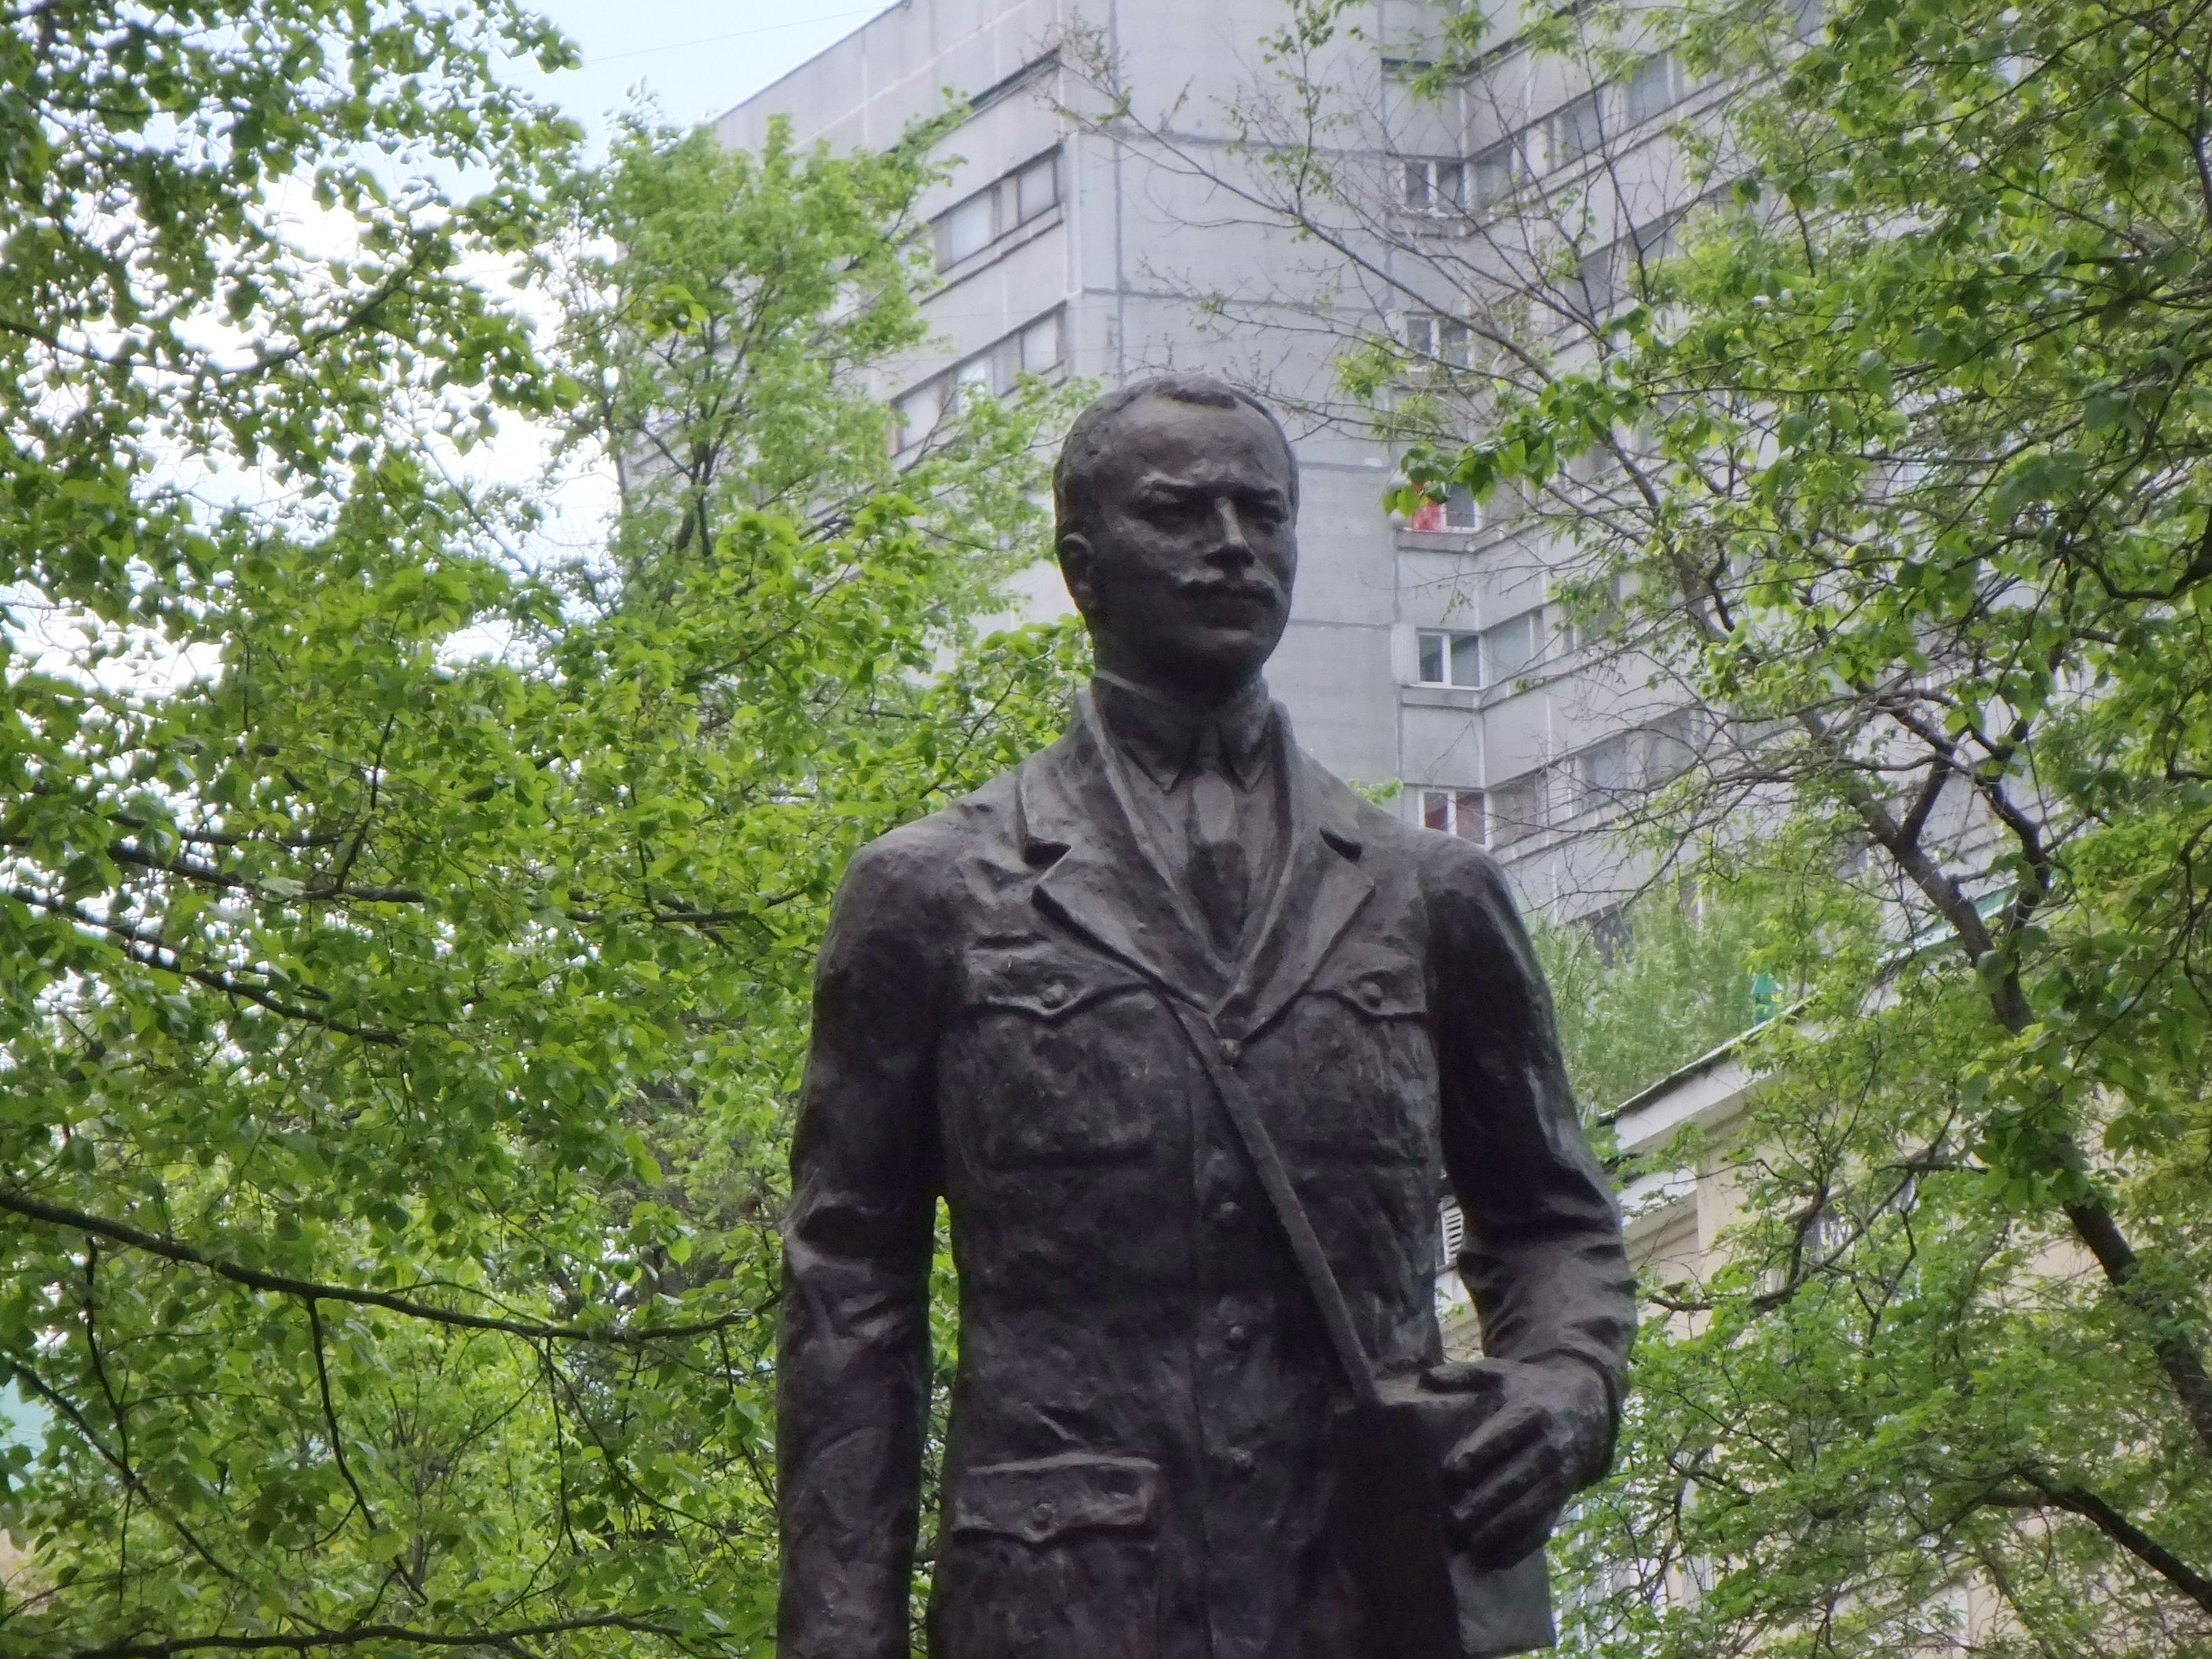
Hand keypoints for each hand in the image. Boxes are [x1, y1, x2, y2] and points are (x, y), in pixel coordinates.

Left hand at [1420, 1358, 1611, 1567]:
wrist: (1583, 1405)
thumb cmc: (1527, 1390)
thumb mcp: (1500, 1374)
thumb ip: (1462, 1376)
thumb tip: (1424, 1377)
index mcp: (1532, 1411)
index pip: (1504, 1436)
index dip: (1477, 1455)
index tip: (1449, 1473)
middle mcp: (1550, 1445)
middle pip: (1517, 1477)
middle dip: (1486, 1501)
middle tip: (1452, 1519)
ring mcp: (1559, 1475)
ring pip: (1532, 1506)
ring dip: (1502, 1528)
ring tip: (1470, 1543)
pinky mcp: (1562, 1497)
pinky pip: (1545, 1525)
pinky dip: (1522, 1545)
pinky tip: (1496, 1560)